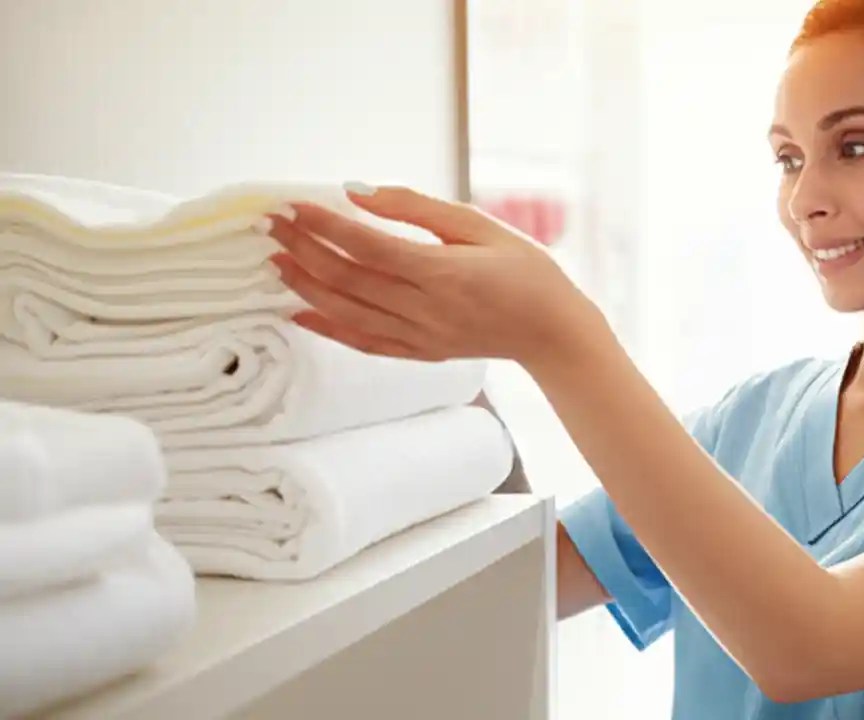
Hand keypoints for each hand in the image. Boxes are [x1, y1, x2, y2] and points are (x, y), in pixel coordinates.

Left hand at [263, 185, 605, 372]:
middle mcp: (426, 310)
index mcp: (444, 273)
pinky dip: (328, 328)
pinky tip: (299, 313)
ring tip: (274, 262)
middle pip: (349, 279)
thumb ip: (418, 209)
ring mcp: (421, 337)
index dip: (325, 226)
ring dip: (306, 286)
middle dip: (304, 250)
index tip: (294, 206)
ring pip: (348, 313)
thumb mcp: (481, 225)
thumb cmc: (526, 271)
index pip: (368, 247)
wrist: (553, 331)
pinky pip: (365, 343)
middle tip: (271, 226)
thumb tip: (360, 192)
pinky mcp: (421, 353)